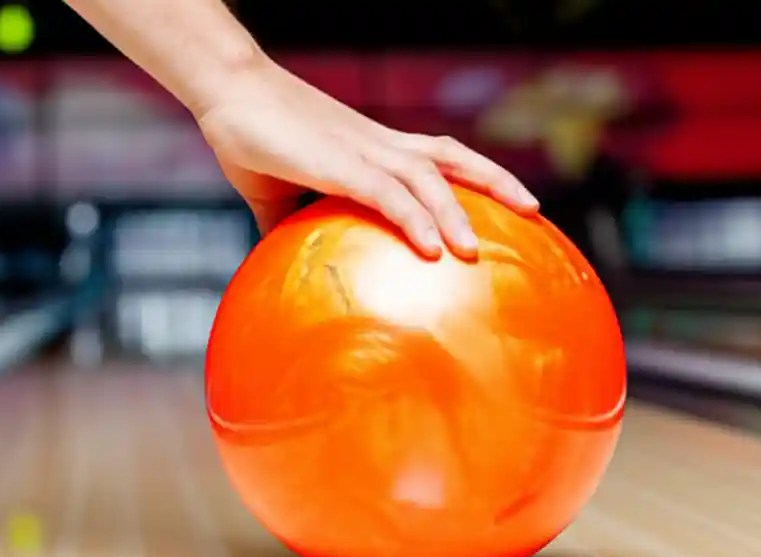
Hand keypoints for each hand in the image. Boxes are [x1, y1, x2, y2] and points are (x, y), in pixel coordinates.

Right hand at [193, 61, 538, 259]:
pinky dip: (415, 219)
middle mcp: (378, 144)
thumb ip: (287, 224)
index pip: (438, 156)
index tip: (509, 200)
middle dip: (496, 182)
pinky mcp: (337, 163)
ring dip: (458, 212)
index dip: (477, 175)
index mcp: (370, 147)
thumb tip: (281, 264)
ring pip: (428, 178)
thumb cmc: (249, 134)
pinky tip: (432, 249)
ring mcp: (361, 150)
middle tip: (534, 211)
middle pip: (453, 157)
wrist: (226, 88)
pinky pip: (387, 194)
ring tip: (478, 251)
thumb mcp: (274, 190)